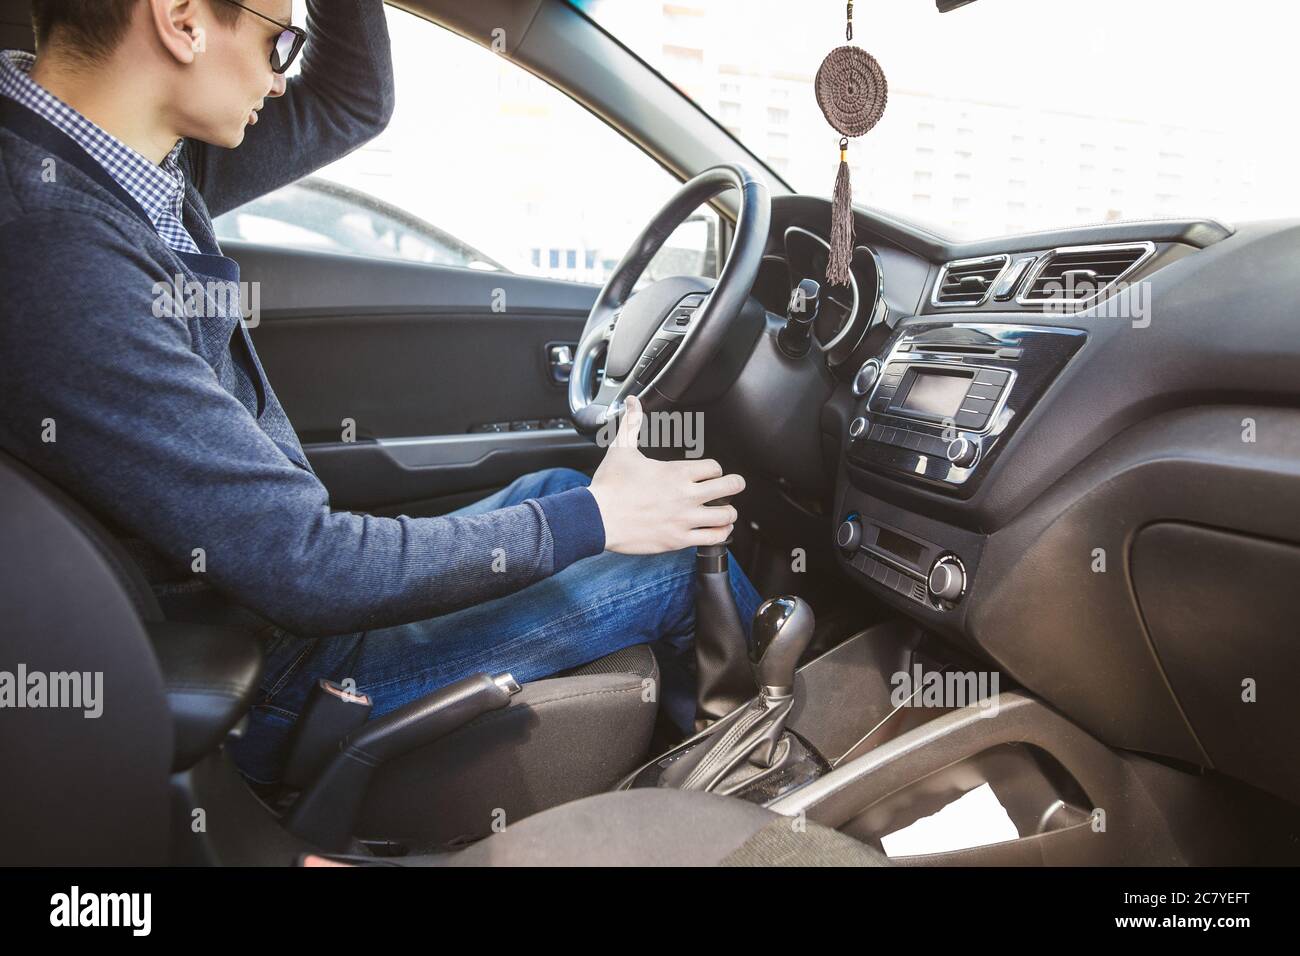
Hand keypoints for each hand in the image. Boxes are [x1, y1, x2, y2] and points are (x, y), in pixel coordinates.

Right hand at [587, 396, 744, 553]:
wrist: (596, 518)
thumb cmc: (609, 485)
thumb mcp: (621, 449)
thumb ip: (632, 424)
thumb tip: (632, 402)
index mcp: (677, 472)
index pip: (715, 468)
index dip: (715, 470)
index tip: (710, 474)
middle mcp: (686, 495)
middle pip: (730, 487)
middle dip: (734, 485)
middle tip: (733, 486)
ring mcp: (684, 519)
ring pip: (727, 516)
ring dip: (729, 512)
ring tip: (725, 511)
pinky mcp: (679, 539)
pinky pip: (713, 538)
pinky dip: (721, 534)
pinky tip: (718, 530)